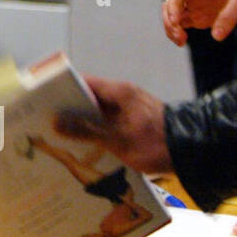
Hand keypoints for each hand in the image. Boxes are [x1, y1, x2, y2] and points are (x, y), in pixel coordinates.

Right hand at [54, 74, 173, 173]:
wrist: (193, 154)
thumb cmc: (155, 143)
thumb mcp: (118, 140)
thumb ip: (86, 130)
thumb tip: (55, 122)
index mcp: (119, 92)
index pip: (83, 82)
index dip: (62, 89)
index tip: (43, 99)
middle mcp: (122, 95)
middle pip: (88, 97)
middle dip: (68, 109)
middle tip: (45, 121)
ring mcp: (129, 109)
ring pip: (97, 111)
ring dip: (81, 122)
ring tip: (58, 134)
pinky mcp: (133, 122)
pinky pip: (108, 122)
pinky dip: (95, 130)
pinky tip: (83, 144)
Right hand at [162, 0, 236, 45]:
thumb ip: (229, 17)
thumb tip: (217, 37)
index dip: (173, 6)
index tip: (176, 21)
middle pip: (170, 6)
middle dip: (170, 21)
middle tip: (181, 36)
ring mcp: (195, 7)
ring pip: (173, 17)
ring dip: (171, 29)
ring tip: (181, 42)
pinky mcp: (199, 17)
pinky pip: (182, 25)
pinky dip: (178, 33)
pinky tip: (182, 42)